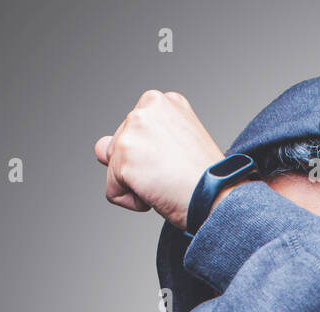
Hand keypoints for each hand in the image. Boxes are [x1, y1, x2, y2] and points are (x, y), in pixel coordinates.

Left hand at [95, 90, 224, 230]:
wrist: (219, 196)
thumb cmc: (207, 178)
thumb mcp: (175, 146)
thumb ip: (137, 140)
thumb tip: (100, 149)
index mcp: (163, 102)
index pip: (134, 133)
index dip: (152, 157)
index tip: (176, 162)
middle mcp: (145, 108)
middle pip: (119, 148)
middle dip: (140, 169)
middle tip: (172, 174)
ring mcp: (132, 130)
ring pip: (114, 168)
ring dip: (137, 184)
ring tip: (166, 182)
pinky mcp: (123, 155)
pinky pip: (113, 191)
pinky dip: (133, 201)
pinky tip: (158, 192)